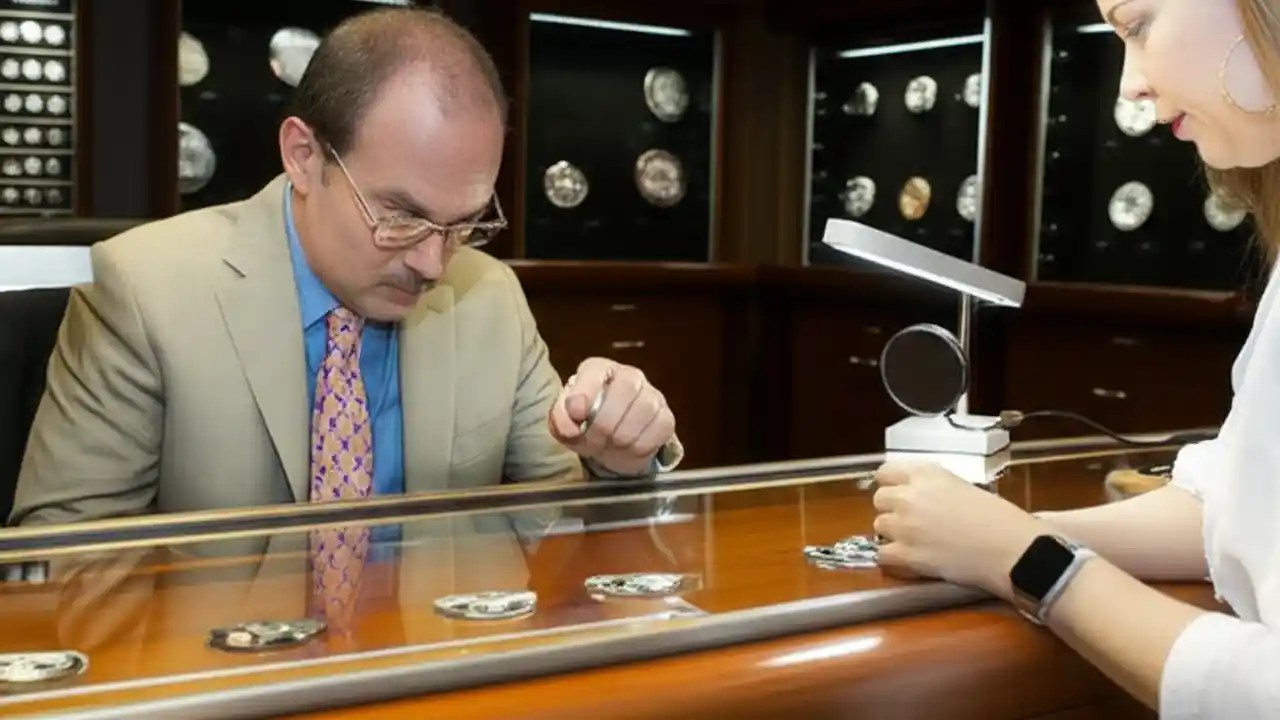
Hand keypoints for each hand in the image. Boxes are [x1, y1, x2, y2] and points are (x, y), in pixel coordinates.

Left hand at [547, 357, 675, 475]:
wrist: (611, 441)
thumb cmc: (586, 423)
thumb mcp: (565, 421)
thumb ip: (561, 420)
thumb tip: (571, 429)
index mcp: (599, 369)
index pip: (595, 371)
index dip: (586, 392)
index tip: (577, 414)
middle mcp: (630, 375)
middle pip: (624, 390)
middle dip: (604, 423)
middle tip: (592, 441)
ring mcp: (652, 396)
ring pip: (643, 412)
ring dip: (620, 438)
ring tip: (608, 445)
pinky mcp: (666, 418)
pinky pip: (656, 432)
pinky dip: (638, 447)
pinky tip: (627, 448)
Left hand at [872, 460, 1046, 600]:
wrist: (1010, 549)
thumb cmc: (998, 518)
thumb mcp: (962, 487)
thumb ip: (933, 488)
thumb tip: (920, 497)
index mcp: (925, 473)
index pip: (885, 472)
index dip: (891, 484)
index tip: (898, 493)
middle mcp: (908, 495)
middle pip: (879, 499)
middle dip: (892, 510)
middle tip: (911, 521)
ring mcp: (903, 525)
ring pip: (878, 526)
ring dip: (893, 534)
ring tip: (915, 541)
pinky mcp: (905, 554)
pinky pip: (881, 554)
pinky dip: (892, 558)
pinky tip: (908, 559)